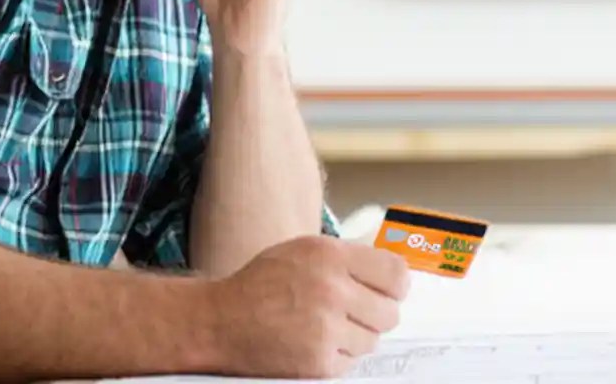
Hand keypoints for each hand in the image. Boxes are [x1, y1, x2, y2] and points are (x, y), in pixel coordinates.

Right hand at [208, 236, 410, 378]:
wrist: (219, 321)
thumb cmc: (261, 285)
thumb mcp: (303, 252)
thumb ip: (346, 260)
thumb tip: (395, 277)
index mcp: (330, 255)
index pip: (396, 273)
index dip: (396, 287)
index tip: (389, 292)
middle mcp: (331, 288)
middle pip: (390, 312)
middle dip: (374, 316)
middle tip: (353, 315)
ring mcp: (326, 327)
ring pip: (372, 340)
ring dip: (354, 338)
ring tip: (324, 329)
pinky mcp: (318, 361)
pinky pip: (350, 362)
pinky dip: (336, 357)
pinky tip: (312, 344)